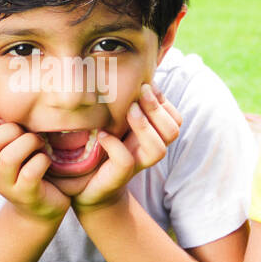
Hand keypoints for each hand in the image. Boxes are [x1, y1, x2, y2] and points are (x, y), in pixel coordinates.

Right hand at [0, 117, 69, 223]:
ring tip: (39, 146)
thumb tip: (12, 100)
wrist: (40, 208)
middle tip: (26, 134)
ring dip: (29, 143)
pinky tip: (46, 161)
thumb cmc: (27, 167)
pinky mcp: (27, 194)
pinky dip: (42, 160)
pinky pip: (31, 171)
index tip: (4, 126)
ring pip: (9, 157)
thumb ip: (4, 128)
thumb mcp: (10, 147)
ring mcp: (6, 186)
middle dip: (11, 130)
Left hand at [71, 84, 181, 215]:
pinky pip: (126, 161)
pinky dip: (114, 145)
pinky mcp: (119, 176)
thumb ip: (126, 104)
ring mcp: (136, 164)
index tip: (145, 86)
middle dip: (156, 109)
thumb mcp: (114, 122)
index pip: (175, 119)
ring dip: (144, 126)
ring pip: (158, 149)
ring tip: (127, 111)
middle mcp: (147, 150)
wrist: (85, 186)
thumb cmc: (99, 150)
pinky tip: (102, 135)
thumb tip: (131, 76)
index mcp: (151, 135)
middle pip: (173, 131)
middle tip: (136, 96)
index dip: (164, 101)